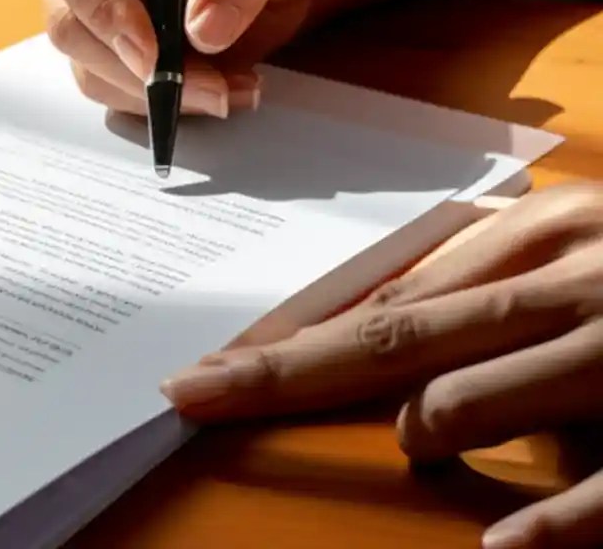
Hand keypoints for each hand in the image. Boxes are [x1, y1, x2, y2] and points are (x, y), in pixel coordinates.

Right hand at [28, 0, 330, 117]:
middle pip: (68, 20)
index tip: (153, 50)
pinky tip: (220, 91)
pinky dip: (165, 105)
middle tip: (210, 88)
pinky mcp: (110, 46)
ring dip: (154, 94)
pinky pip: (115, 90)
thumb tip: (202, 30)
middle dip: (133, 68)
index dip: (98, 4)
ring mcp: (92, 2)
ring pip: (88, 66)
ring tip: (232, 89)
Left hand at [160, 182, 602, 548]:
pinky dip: (544, 522)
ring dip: (424, 435)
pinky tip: (502, 546)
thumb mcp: (576, 255)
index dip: (282, 343)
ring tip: (435, 446)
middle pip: (388, 341)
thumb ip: (482, 285)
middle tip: (192, 399)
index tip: (202, 374)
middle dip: (276, 376)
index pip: (379, 302)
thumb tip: (373, 336)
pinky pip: (600, 490)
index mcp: (540, 236)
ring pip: (461, 402)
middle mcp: (571, 279)